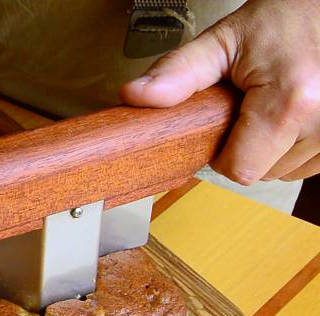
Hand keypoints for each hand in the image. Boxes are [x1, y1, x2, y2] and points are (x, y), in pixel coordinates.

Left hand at [120, 0, 319, 184]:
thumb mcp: (221, 41)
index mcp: (290, 101)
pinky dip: (296, 145)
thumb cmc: (282, 19)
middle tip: (251, 105)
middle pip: (262, 173)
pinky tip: (292, 114)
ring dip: (273, 148)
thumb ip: (178, 73)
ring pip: (287, 171)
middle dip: (247, 146)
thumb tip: (136, 96)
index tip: (223, 126)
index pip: (240, 170)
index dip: (222, 154)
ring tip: (274, 104)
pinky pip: (309, 164)